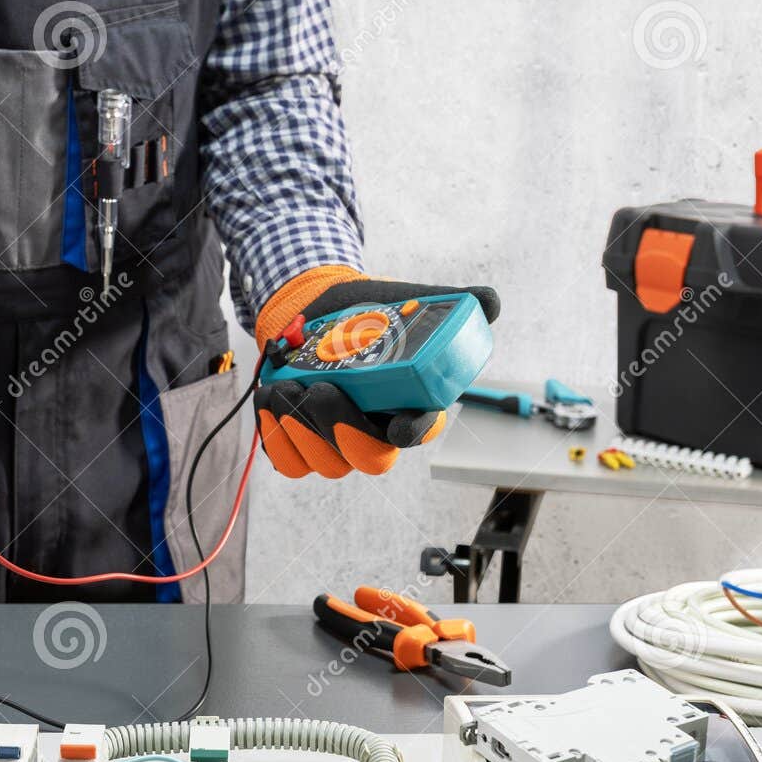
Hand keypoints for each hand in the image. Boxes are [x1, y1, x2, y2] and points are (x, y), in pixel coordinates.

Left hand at [252, 267, 499, 477]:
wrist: (318, 308)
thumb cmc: (371, 312)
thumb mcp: (413, 300)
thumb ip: (456, 301)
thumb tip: (489, 301)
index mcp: (411, 406)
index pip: (419, 430)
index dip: (412, 433)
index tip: (398, 426)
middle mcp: (375, 431)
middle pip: (368, 458)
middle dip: (343, 430)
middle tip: (325, 391)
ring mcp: (337, 441)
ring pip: (325, 461)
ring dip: (302, 427)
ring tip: (287, 386)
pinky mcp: (301, 441)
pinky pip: (290, 460)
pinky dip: (277, 433)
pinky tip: (272, 398)